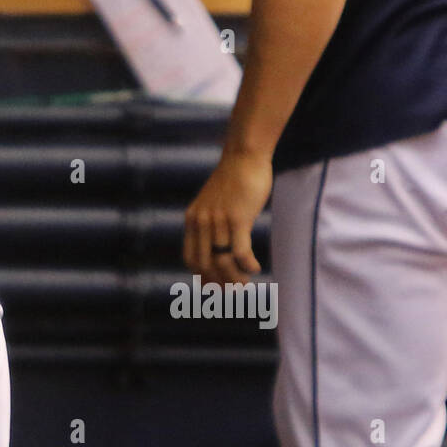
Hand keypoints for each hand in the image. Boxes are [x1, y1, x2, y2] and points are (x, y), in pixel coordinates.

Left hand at [183, 149, 271, 285]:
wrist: (244, 157)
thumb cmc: (233, 181)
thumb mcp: (213, 203)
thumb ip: (211, 223)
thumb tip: (218, 247)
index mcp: (193, 220)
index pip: (190, 259)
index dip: (202, 276)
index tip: (217, 285)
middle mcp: (201, 222)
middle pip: (204, 265)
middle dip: (219, 283)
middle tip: (235, 290)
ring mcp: (218, 221)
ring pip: (223, 262)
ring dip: (236, 278)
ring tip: (247, 280)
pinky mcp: (237, 218)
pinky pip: (240, 252)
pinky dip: (247, 266)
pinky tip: (255, 268)